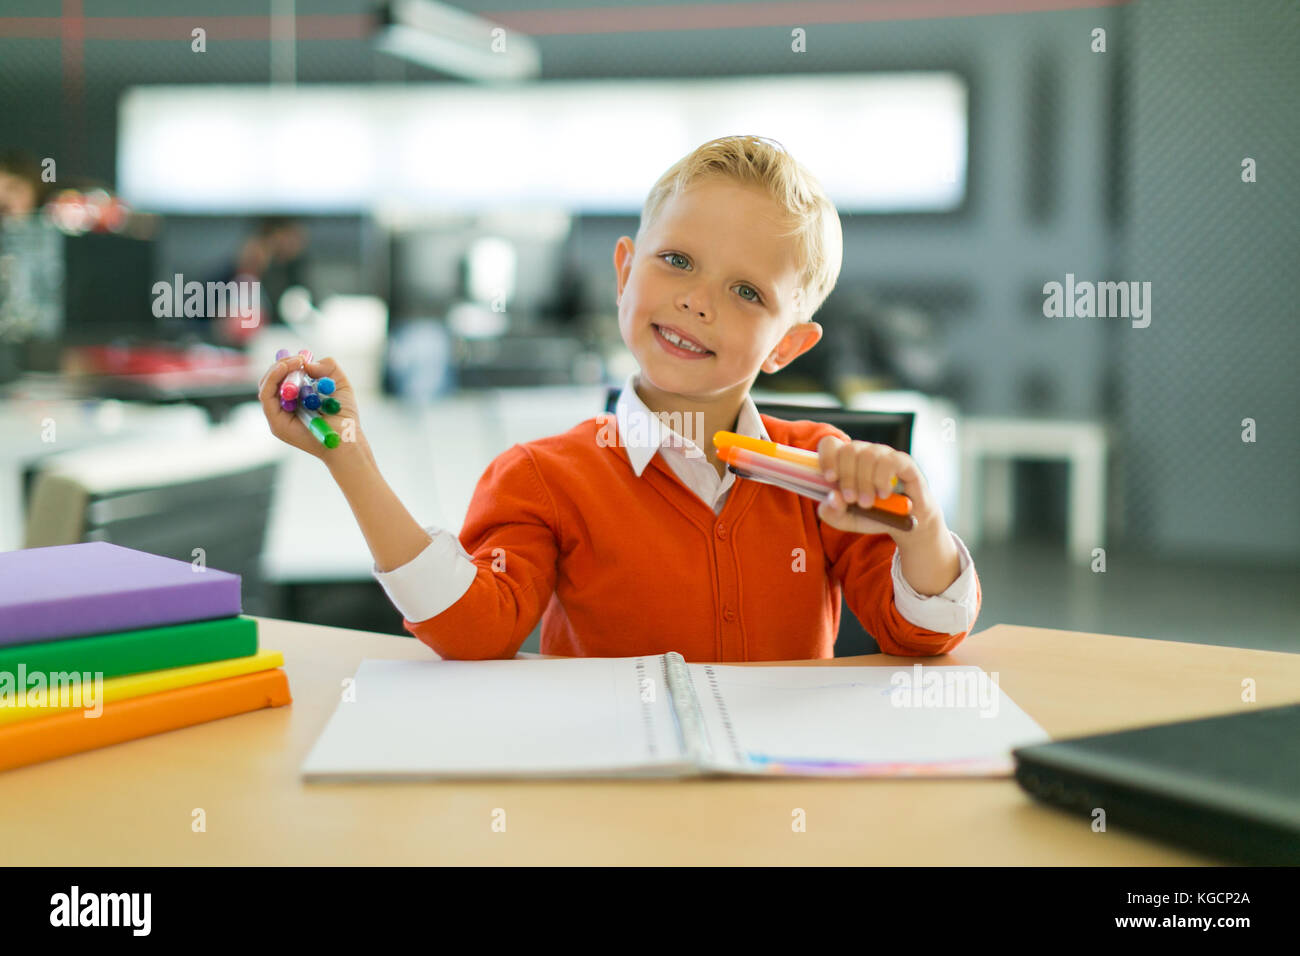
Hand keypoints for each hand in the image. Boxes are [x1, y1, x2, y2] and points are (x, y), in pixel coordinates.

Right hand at [258, 354, 368, 465]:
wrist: (347, 439)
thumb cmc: (344, 416)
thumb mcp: (340, 384)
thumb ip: (328, 368)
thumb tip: (308, 363)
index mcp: (296, 398)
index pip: (283, 377)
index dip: (288, 363)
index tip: (302, 356)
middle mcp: (285, 406)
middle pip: (272, 379)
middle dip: (283, 364)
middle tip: (298, 358)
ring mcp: (278, 415)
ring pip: (266, 385)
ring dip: (278, 369)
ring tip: (296, 362)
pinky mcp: (275, 422)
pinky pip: (266, 395)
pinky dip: (273, 378)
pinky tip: (286, 368)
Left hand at [814, 435, 943, 539]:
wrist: (905, 524)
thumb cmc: (872, 516)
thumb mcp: (846, 520)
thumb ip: (831, 512)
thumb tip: (832, 496)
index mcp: (844, 461)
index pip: (830, 443)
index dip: (827, 457)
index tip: (830, 478)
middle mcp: (863, 453)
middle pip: (848, 450)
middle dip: (847, 477)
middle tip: (851, 499)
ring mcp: (883, 454)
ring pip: (867, 455)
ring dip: (864, 482)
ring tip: (867, 503)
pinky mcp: (902, 461)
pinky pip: (888, 461)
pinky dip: (882, 480)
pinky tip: (884, 494)